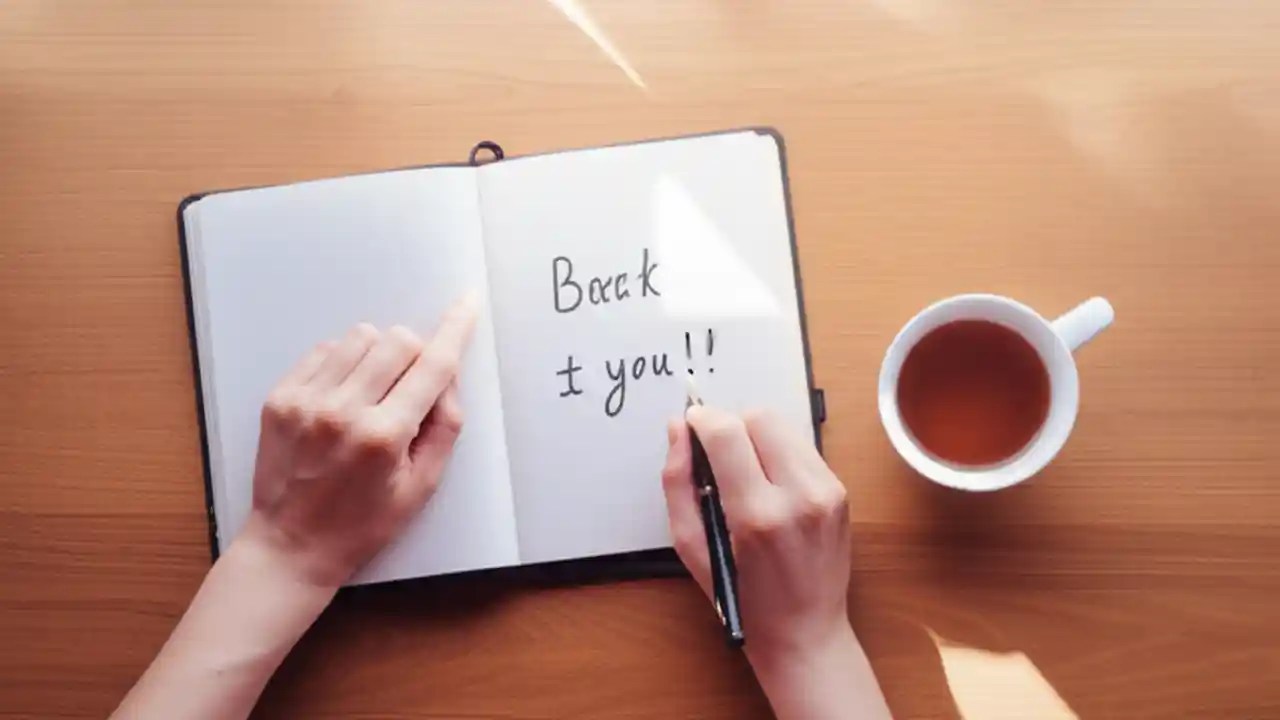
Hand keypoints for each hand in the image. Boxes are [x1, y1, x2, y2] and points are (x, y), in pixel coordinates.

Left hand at [240, 295, 477, 588]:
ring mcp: (306, 402)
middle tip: (409, 387)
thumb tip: (447, 377)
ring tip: (372, 393)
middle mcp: (343, 411)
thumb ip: (444, 427)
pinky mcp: (279, 398)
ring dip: (378, 355)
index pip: (432, 366)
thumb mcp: (421, 486)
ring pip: (359, 337)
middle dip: (415, 353)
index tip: (467, 303)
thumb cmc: (362, 524)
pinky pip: (323, 350)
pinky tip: (343, 396)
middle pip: (397, 340)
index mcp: (384, 437)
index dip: (455, 329)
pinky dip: (343, 363)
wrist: (290, 546)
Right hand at [661, 407, 890, 718]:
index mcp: (757, 516)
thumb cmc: (742, 599)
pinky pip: (802, 448)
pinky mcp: (841, 492)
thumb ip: (678, 483)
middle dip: (731, 425)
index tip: (690, 423)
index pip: (727, 433)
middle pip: (760, 417)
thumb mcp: (692, 547)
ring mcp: (827, 492)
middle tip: (717, 455)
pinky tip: (768, 484)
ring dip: (756, 437)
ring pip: (784, 426)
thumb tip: (677, 429)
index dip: (702, 419)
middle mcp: (799, 497)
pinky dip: (778, 453)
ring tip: (743, 473)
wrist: (805, 633)